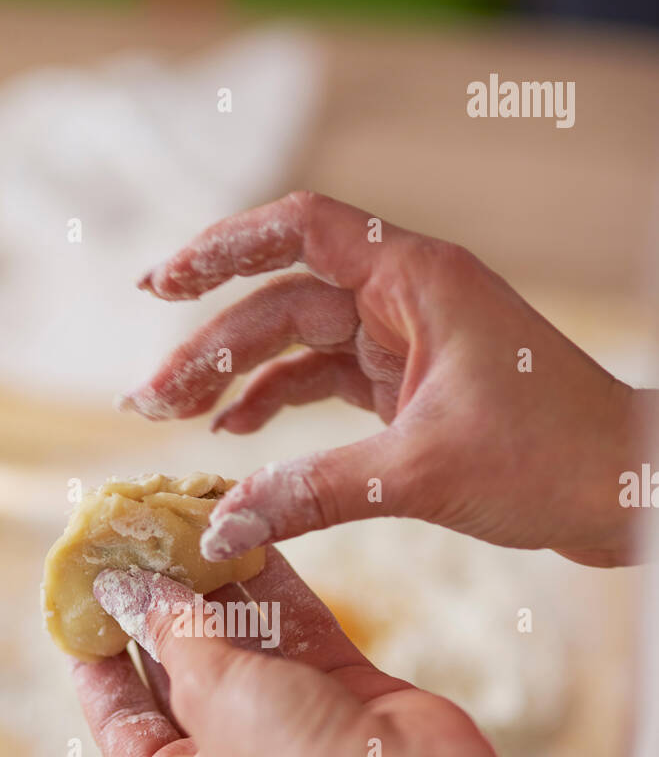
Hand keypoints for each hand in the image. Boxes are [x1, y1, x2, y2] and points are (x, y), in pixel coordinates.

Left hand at [73, 550, 501, 756]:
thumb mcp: (209, 695)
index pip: (121, 719)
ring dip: (214, 584)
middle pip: (179, 672)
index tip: (82, 599)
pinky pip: (295, 628)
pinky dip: (272, 584)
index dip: (97, 659)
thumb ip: (171, 631)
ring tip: (183, 520)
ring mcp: (289, 725)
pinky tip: (246, 531)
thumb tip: (125, 588)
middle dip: (158, 605)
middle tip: (134, 540)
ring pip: (240, 642)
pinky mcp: (341, 690)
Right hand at [120, 191, 643, 568]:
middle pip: (283, 299)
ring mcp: (407, 342)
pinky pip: (326, 383)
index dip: (223, 248)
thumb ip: (312, 492)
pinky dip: (280, 404)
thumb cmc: (552, 458)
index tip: (159, 283)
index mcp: (417, 279)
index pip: (301, 229)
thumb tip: (225, 527)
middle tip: (146, 397)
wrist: (624, 491)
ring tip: (172, 417)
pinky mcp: (410, 388)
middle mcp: (407, 298)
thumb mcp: (418, 472)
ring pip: (299, 344)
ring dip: (236, 379)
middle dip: (210, 345)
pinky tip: (237, 432)